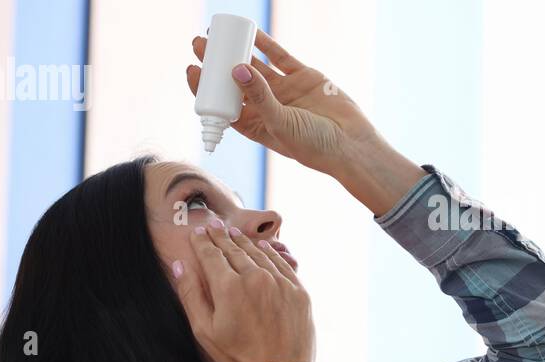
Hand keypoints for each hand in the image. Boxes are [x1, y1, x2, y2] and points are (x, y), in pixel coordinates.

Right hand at [172, 219, 314, 361]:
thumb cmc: (237, 356)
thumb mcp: (204, 330)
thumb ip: (191, 294)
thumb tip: (180, 266)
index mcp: (229, 287)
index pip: (211, 255)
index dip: (203, 243)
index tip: (198, 233)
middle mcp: (255, 278)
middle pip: (234, 250)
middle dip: (221, 237)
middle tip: (214, 226)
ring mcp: (280, 282)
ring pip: (258, 254)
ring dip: (244, 242)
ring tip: (233, 233)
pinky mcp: (298, 290)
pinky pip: (282, 264)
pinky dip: (270, 253)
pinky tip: (263, 247)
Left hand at [186, 31, 425, 215]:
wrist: (351, 144)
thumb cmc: (314, 146)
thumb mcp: (280, 124)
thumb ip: (260, 96)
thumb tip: (237, 67)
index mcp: (255, 124)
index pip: (223, 104)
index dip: (206, 88)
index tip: (193, 70)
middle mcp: (267, 106)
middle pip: (234, 81)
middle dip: (216, 63)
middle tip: (199, 44)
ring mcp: (285, 90)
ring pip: (255, 65)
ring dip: (237, 50)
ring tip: (217, 34)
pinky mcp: (303, 77)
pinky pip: (280, 57)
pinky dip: (266, 43)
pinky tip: (252, 31)